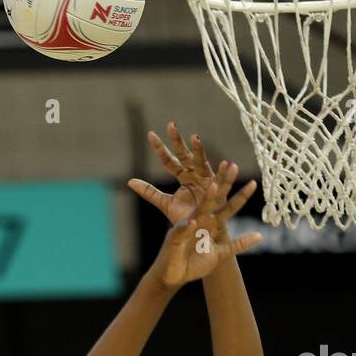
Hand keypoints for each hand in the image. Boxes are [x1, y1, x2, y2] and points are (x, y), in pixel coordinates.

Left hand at [129, 120, 256, 244]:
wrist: (199, 230)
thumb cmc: (184, 216)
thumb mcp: (164, 203)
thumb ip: (149, 192)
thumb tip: (130, 181)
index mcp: (182, 175)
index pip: (168, 160)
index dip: (160, 148)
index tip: (151, 134)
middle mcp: (194, 174)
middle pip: (184, 155)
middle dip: (178, 141)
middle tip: (171, 126)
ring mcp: (206, 180)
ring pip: (201, 162)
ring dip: (199, 150)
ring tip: (195, 138)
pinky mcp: (218, 190)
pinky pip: (220, 180)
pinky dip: (223, 172)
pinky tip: (226, 163)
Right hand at [147, 182, 261, 290]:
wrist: (174, 277)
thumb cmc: (194, 263)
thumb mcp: (220, 253)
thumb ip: (238, 244)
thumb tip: (260, 236)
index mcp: (211, 224)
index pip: (228, 207)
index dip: (240, 196)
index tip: (254, 183)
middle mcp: (199, 221)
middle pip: (213, 199)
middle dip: (223, 183)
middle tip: (233, 166)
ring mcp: (186, 228)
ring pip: (198, 210)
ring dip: (206, 199)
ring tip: (213, 185)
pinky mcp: (174, 239)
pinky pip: (180, 231)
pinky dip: (185, 228)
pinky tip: (192, 223)